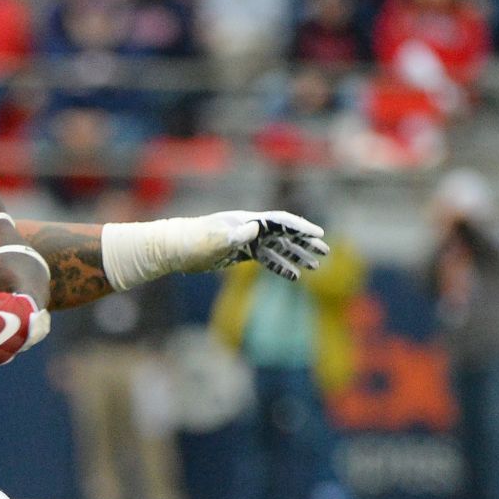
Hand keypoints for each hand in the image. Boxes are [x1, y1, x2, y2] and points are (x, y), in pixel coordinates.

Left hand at [190, 210, 326, 281]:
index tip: (319, 234)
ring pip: (278, 247)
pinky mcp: (240, 253)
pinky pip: (266, 260)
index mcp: (247, 221)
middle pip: (284, 233)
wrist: (173, 249)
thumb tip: (256, 227)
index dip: (300, 228)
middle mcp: (250, 228)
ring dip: (297, 255)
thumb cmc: (192, 242)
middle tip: (325, 251)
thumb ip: (236, 235)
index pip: (280, 222)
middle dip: (305, 242)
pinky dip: (280, 266)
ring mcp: (246, 240)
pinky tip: (294, 276)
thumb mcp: (214, 240)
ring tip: (316, 266)